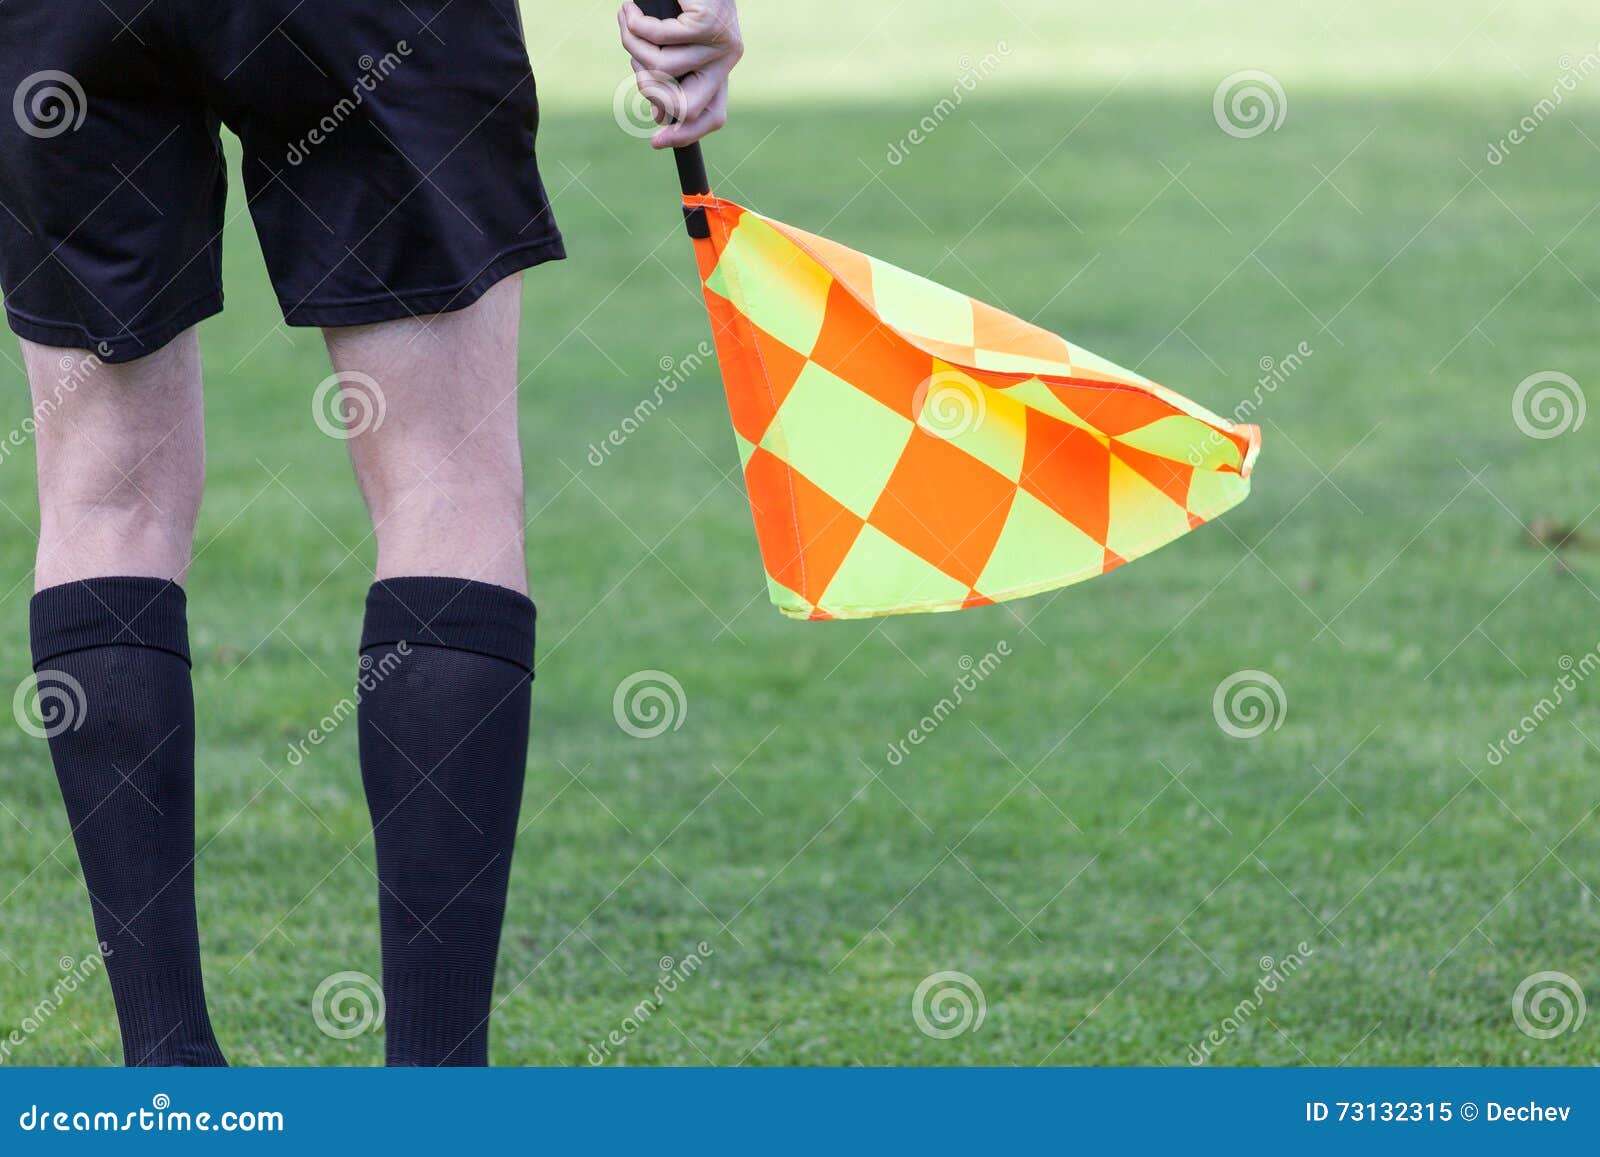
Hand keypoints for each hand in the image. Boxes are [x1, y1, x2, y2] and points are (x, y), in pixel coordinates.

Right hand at [617, 0, 742, 148]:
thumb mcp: (677, 42)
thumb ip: (670, 74)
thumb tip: (657, 114)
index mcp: (720, 69)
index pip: (713, 116)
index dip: (685, 135)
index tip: (656, 141)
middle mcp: (726, 60)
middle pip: (686, 105)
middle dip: (649, 90)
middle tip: (632, 58)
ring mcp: (719, 43)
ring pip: (661, 68)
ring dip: (632, 45)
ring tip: (625, 20)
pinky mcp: (708, 22)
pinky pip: (659, 37)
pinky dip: (636, 24)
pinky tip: (630, 9)